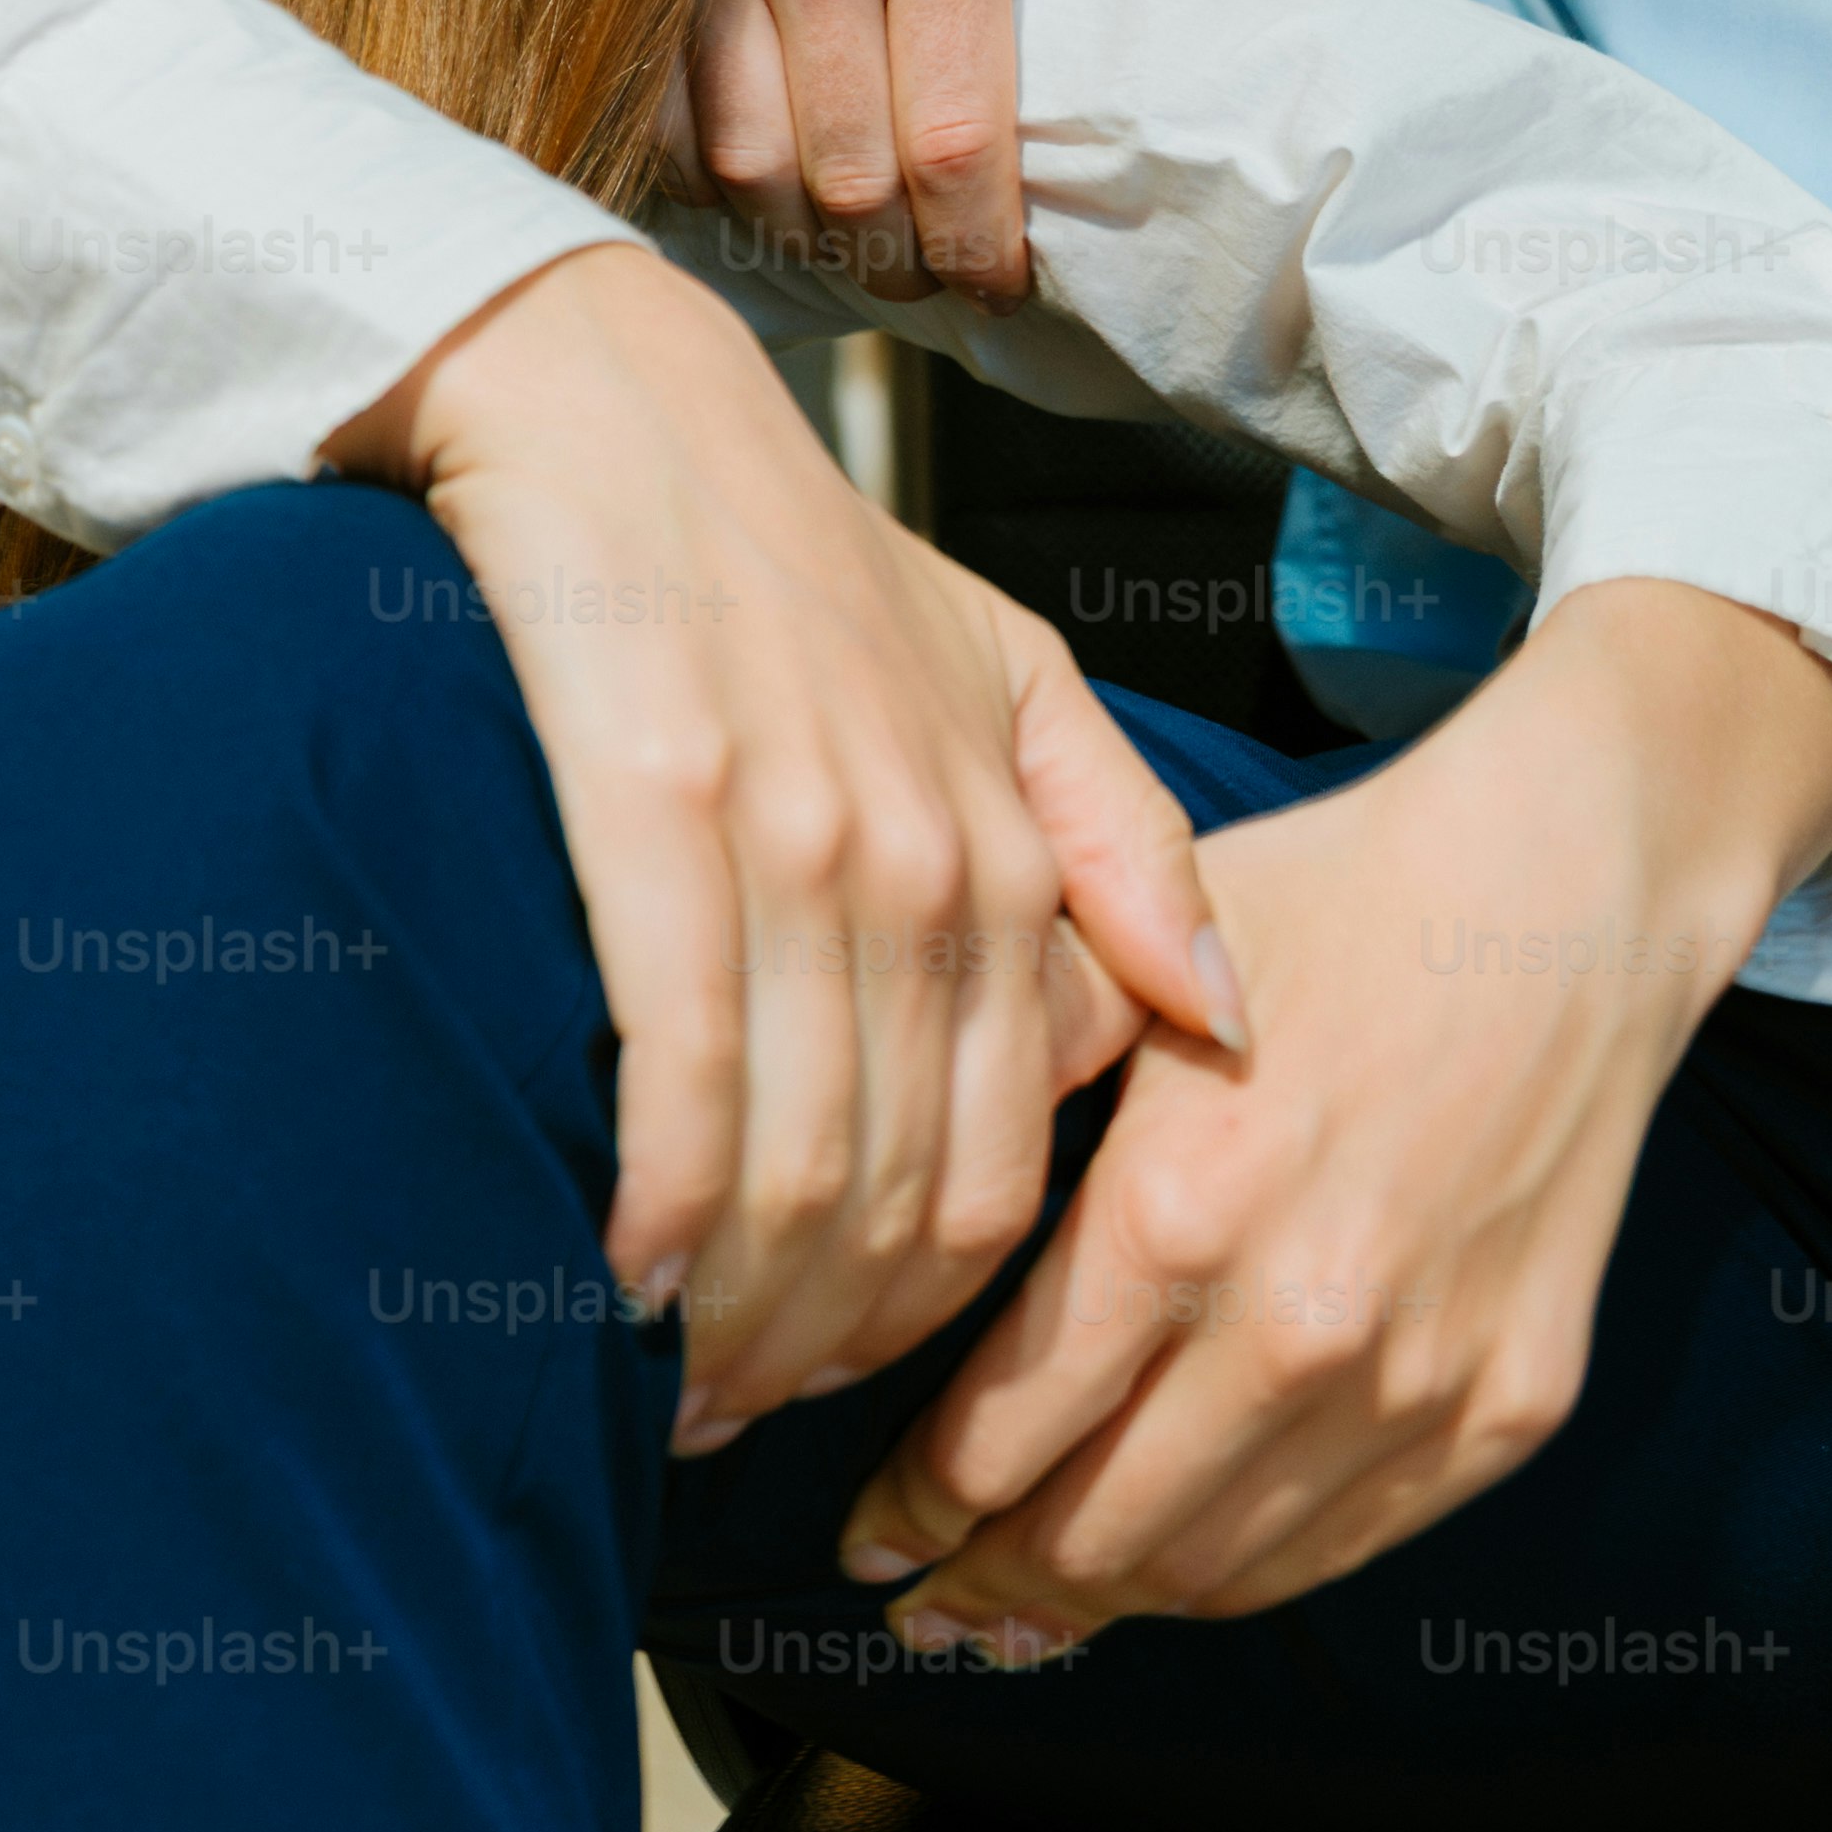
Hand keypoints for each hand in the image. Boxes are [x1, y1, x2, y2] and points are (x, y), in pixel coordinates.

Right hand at [336, 245, 1243, 1441]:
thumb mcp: (1010, 675)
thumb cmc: (790, 557)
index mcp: (1008, 860)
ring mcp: (795, 850)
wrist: (611, 404)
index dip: (931, 1319)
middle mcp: (925, 872)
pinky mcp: (659, 820)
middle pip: (898, 1206)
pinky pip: (679, 1076)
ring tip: (667, 1389)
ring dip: (730, 1319)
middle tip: (736, 1427)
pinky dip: (656, 1208)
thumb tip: (1221, 1025)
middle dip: (820, 1354)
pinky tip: (617, 1284)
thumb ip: (1122, 851)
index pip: (1005, 1171)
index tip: (842, 1384)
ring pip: (794, 1172)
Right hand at [688, 0, 1194, 304]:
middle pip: (849, 180)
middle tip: (921, 277)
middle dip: (893, 257)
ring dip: (796, 226)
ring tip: (838, 239)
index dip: (979, 244)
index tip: (994, 280)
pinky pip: (664, 109)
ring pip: (745, 164)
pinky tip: (747, 174)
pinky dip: (703, 169)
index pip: (961, 142)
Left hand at [844, 580, 1831, 1654]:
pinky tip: (1173, 1569)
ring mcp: (1414, 1381)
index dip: (912, 1515)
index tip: (864, 1544)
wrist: (1562, 904)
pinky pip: (1339, 1550)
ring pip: (1214, 1570)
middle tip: (926, 1609)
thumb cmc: (1325, 915)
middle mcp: (1294, 1326)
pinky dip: (1238, 1576)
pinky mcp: (1507, 1407)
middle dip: (984, 1589)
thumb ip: (1007, 1118)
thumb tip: (869, 1254)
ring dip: (1105, 1607)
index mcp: (1171, 1215)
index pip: (996, 1440)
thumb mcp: (1128, 986)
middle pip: (1094, 1537)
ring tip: (1028, 1614)